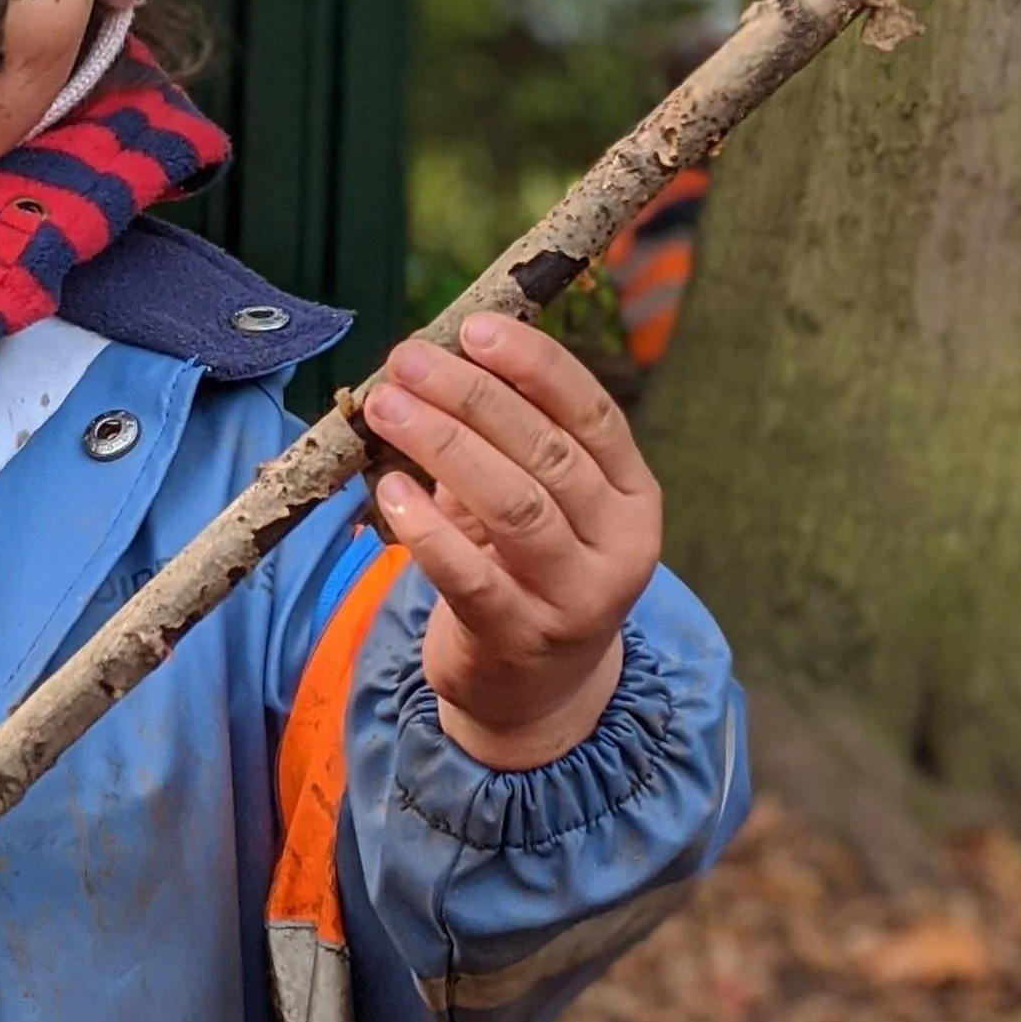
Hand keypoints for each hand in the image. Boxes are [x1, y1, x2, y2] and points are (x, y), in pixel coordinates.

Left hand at [357, 313, 660, 771]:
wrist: (535, 693)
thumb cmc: (526, 569)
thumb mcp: (537, 502)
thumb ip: (504, 439)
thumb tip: (442, 355)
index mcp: (633, 495)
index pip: (592, 414)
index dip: (535, 366)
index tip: (475, 328)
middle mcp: (620, 545)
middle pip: (547, 452)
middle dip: (472, 396)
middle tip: (408, 360)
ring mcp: (575, 597)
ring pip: (513, 505)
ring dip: (444, 445)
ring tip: (387, 406)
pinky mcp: (520, 639)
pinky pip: (470, 575)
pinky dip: (424, 527)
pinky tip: (387, 488)